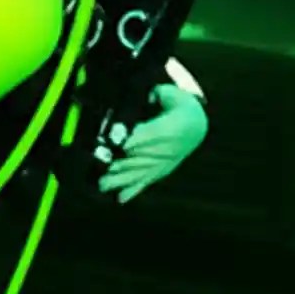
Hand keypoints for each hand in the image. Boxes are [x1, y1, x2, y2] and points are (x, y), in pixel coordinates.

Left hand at [98, 84, 207, 203]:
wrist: (197, 125)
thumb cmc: (179, 106)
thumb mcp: (169, 94)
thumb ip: (153, 94)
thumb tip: (140, 96)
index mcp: (169, 129)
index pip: (146, 135)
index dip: (129, 140)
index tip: (111, 144)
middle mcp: (167, 149)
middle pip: (139, 158)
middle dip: (118, 164)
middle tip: (97, 169)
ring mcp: (164, 163)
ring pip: (140, 172)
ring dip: (121, 180)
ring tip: (102, 185)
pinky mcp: (162, 170)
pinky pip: (147, 180)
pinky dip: (134, 190)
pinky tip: (120, 199)